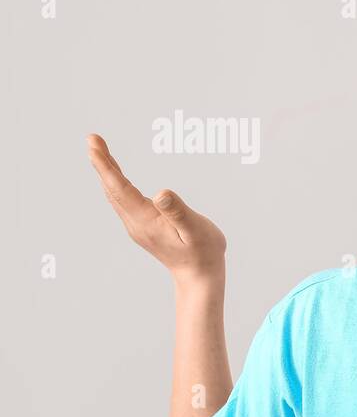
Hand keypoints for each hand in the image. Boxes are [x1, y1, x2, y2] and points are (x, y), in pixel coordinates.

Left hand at [87, 134, 226, 284]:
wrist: (199, 277)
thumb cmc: (203, 252)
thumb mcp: (196, 230)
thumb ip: (178, 211)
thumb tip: (161, 192)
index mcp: (146, 220)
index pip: (120, 188)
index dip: (106, 166)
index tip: (94, 145)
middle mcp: (136, 223)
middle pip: (112, 189)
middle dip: (101, 163)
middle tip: (92, 139)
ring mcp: (137, 226)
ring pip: (115, 195)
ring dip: (106, 172)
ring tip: (99, 150)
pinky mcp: (142, 227)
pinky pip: (122, 201)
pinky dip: (115, 183)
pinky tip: (115, 175)